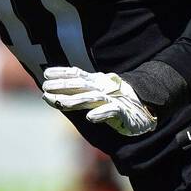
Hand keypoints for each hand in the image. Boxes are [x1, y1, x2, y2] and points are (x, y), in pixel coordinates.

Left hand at [41, 66, 156, 136]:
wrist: (145, 106)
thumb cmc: (116, 100)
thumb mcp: (96, 94)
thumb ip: (78, 93)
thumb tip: (53, 94)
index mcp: (96, 82)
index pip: (77, 74)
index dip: (62, 73)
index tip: (46, 73)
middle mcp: (102, 88)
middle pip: (80, 86)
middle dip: (62, 86)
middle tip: (45, 87)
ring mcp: (112, 99)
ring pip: (91, 99)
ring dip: (75, 101)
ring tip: (60, 102)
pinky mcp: (122, 111)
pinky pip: (111, 111)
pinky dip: (101, 114)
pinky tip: (90, 117)